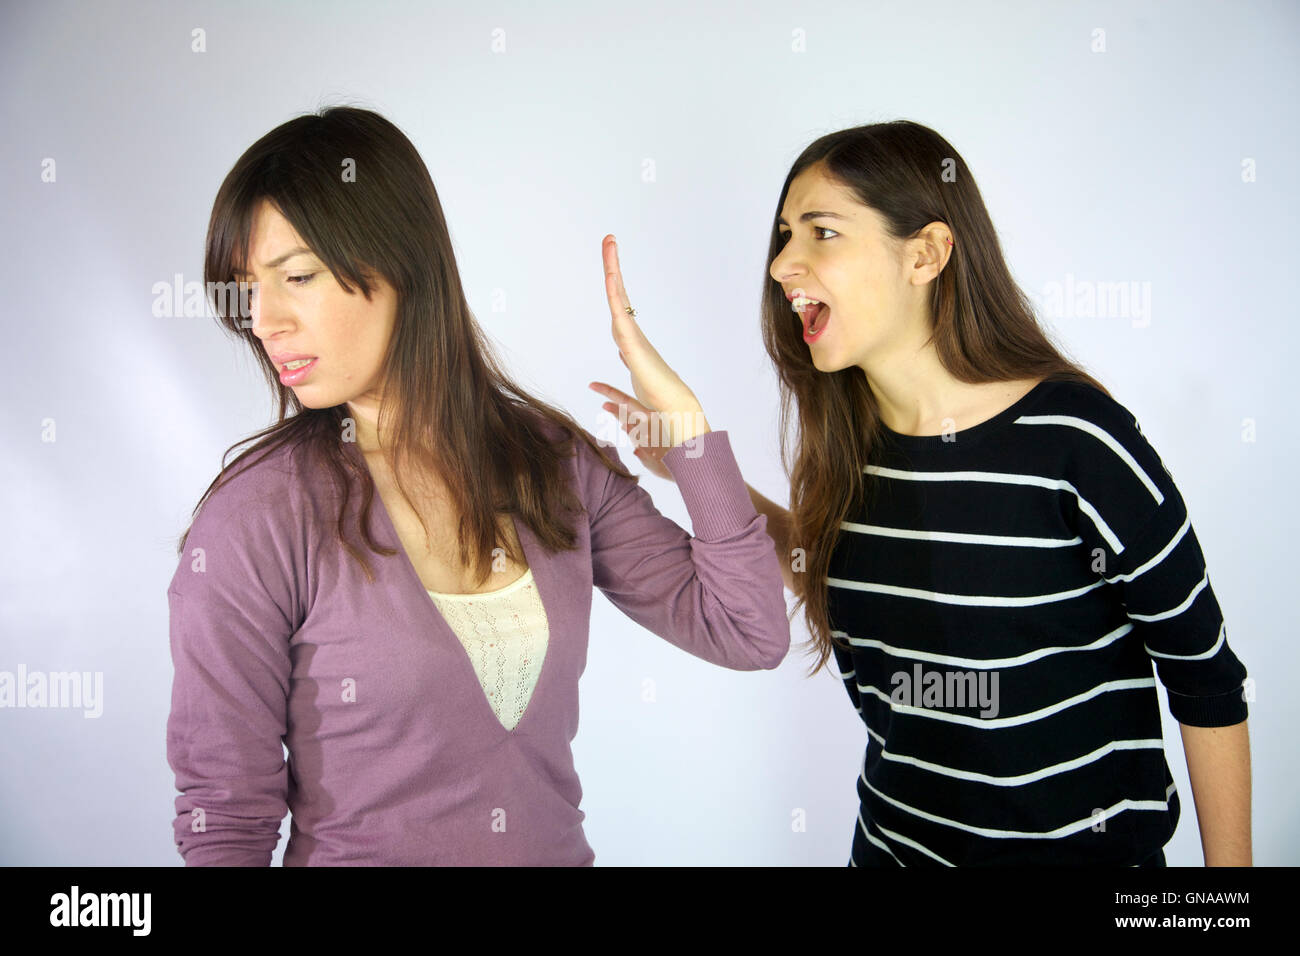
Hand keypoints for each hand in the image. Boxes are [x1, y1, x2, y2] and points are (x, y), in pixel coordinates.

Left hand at [588, 235, 709, 466]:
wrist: (680, 427)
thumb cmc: (663, 420)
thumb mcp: (632, 408)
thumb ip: (618, 399)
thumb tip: (602, 389)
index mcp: (634, 351)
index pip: (620, 316)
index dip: (616, 294)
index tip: (612, 272)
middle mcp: (635, 341)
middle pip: (618, 299)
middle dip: (613, 270)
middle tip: (609, 241)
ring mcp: (635, 341)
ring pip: (619, 300)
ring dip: (613, 270)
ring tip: (609, 244)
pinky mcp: (634, 346)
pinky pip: (621, 314)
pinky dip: (615, 293)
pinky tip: (611, 273)